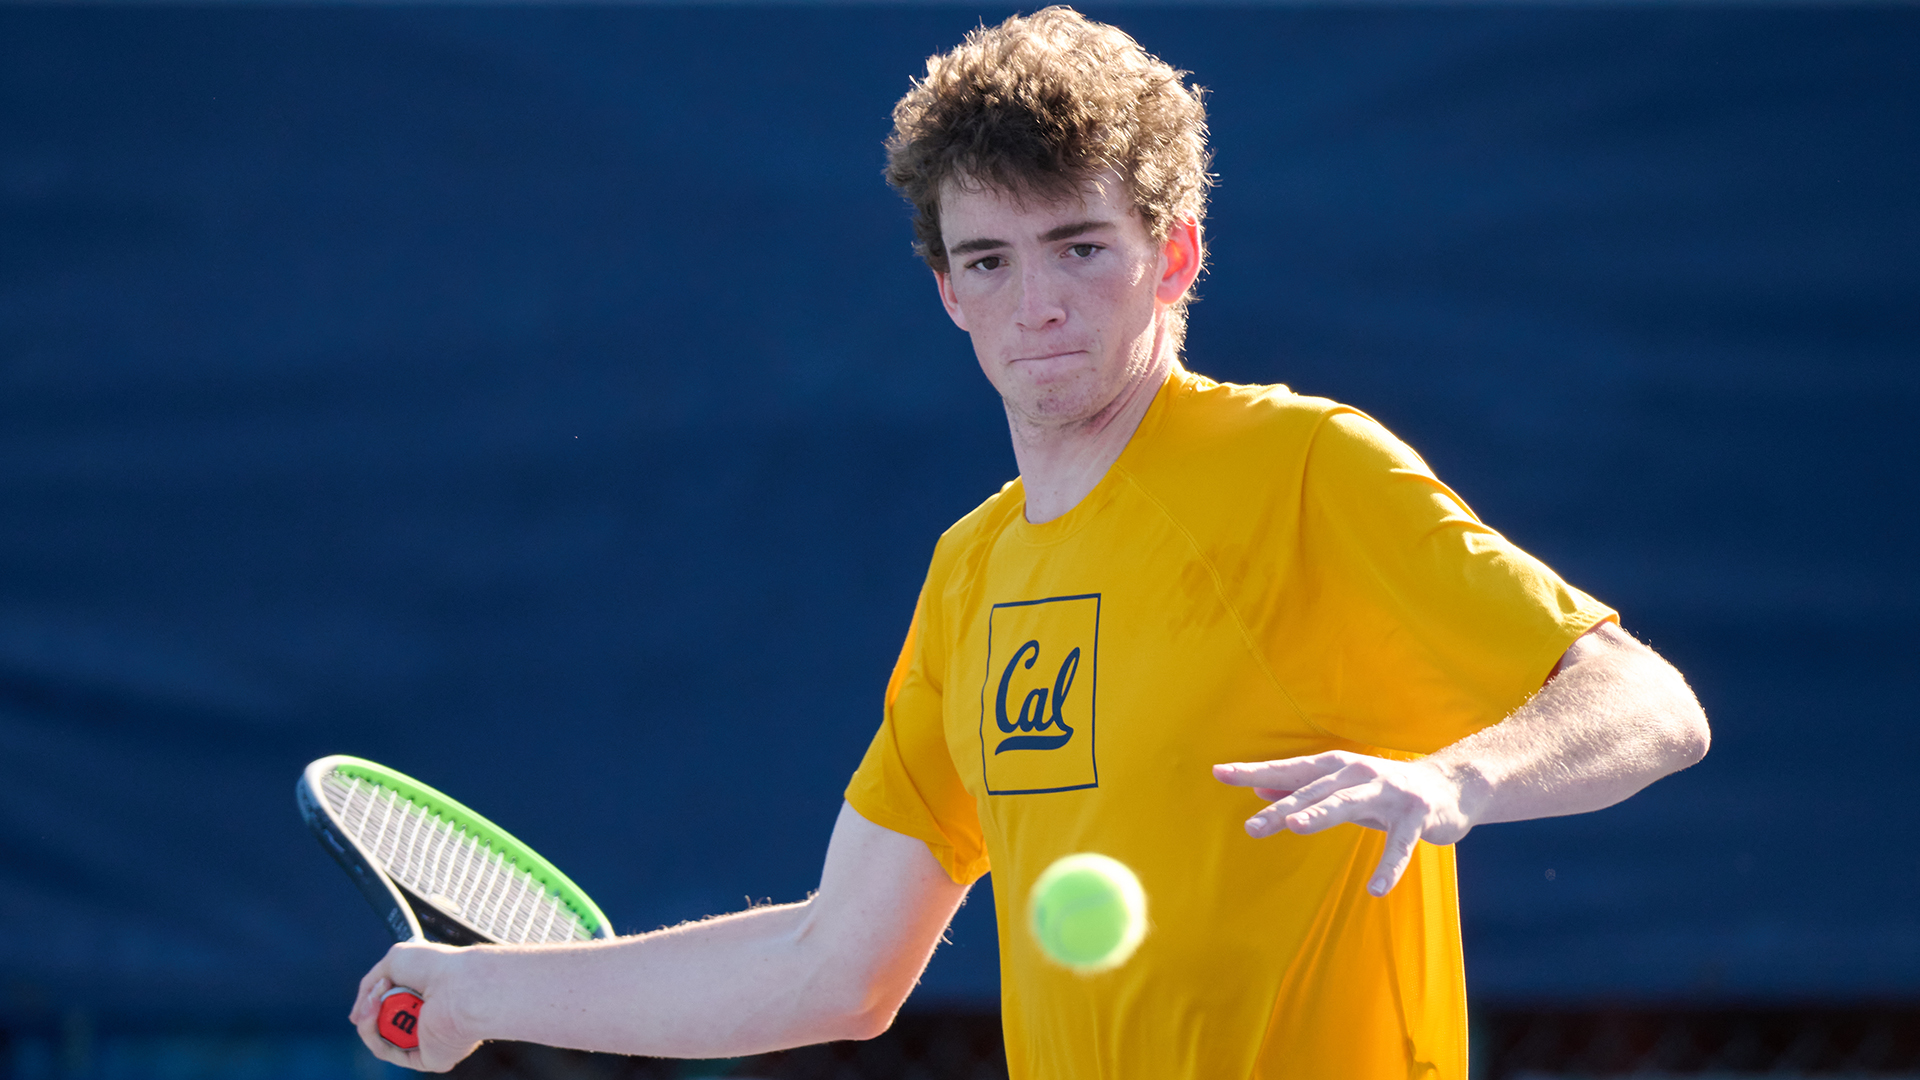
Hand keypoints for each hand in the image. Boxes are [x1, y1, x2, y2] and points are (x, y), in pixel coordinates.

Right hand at [349, 941, 481, 1072]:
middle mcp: (431, 1018)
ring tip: (375, 999)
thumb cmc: (436, 967)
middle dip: (371, 1006)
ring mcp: (428, 1039)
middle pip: (384, 1021)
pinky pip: (387, 1051)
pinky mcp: (425, 1058)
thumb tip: (355, 1015)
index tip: (369, 994)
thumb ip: (370, 985)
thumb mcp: (394, 960)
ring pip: (380, 1037)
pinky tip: (376, 1011)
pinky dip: (373, 1032)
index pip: (398, 1002)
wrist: (458, 986)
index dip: (377, 1000)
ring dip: (369, 1018)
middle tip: (377, 991)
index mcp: (431, 995)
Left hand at [1212, 752, 1474, 896]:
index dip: (1254, 771)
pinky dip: (1389, 866)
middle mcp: (1358, 773)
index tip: (1219, 773)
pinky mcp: (1416, 815)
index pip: (1288, 770)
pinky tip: (1376, 889)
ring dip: (1321, 813)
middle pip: (1312, 790)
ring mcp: (1388, 792)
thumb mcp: (1340, 787)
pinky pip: (1399, 844)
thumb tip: (1258, 786)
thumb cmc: (1384, 788)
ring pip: (1348, 802)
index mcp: (1336, 767)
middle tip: (1252, 826)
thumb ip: (1303, 789)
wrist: (1450, 786)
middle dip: (1280, 807)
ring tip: (1294, 826)